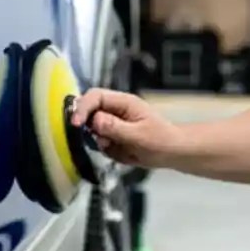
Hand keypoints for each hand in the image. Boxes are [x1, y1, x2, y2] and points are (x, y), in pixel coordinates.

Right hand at [69, 88, 183, 167]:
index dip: (82, 107)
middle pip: (89, 111)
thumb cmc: (162, 140)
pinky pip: (100, 143)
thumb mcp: (139, 136)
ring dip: (101, 141)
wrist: (174, 153)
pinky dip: (108, 150)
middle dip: (90, 127)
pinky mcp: (113, 137)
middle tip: (101, 140)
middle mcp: (115, 110)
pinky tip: (124, 154)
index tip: (75, 123)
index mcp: (123, 102)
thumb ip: (116, 128)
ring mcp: (113, 124)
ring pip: (92, 130)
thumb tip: (95, 120)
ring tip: (120, 149)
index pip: (95, 96)